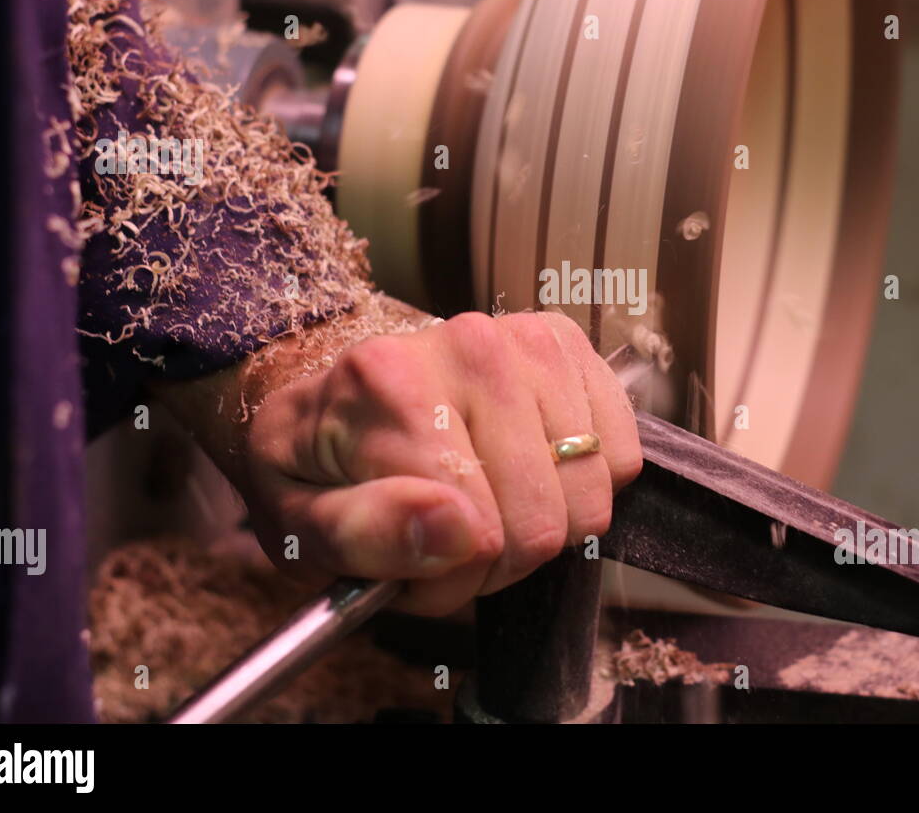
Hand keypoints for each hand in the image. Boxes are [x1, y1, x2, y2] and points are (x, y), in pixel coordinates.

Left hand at [241, 311, 642, 613]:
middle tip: (444, 539)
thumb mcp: (297, 521)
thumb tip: (458, 530)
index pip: (477, 535)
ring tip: (482, 505)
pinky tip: (526, 470)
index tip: (408, 565)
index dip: (447, 579)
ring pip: (589, 496)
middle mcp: (468, 344)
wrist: (333, 390)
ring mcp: (527, 339)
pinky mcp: (568, 345)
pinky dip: (582, 485)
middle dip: (495, 559)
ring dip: (541, 526)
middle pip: (541, 523)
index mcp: (388, 382)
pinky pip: (622, 456)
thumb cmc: (316, 466)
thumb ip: (363, 533)